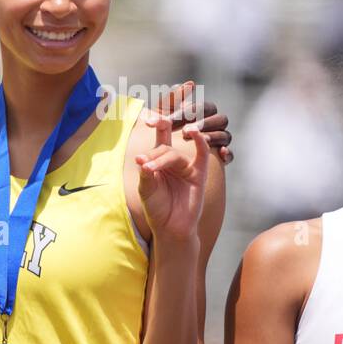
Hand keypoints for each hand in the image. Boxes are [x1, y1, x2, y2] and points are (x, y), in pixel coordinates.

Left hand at [137, 111, 210, 244]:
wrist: (171, 227)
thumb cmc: (157, 207)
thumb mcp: (146, 190)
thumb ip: (146, 175)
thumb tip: (141, 159)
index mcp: (157, 159)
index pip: (158, 136)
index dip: (156, 122)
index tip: (148, 116)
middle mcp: (172, 159)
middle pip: (163, 147)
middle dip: (153, 152)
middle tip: (145, 159)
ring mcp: (186, 165)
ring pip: (174, 154)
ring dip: (162, 159)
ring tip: (150, 167)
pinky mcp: (199, 173)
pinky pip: (202, 153)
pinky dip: (200, 141)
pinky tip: (194, 133)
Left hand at [155, 80, 231, 164]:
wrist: (159, 157)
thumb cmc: (161, 131)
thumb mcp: (161, 115)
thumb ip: (171, 99)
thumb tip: (191, 83)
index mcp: (202, 113)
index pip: (203, 108)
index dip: (189, 111)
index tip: (172, 119)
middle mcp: (213, 125)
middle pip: (220, 119)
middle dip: (203, 123)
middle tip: (186, 130)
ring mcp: (219, 141)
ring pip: (225, 135)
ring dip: (213, 136)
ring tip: (198, 141)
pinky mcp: (220, 158)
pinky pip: (230, 155)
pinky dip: (228, 153)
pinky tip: (221, 153)